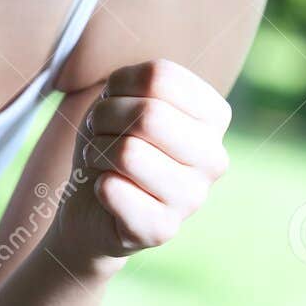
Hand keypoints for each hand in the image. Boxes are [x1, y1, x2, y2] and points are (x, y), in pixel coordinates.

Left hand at [48, 58, 231, 276]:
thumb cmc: (111, 140)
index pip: (160, 76)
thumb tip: (146, 111)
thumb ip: (141, 84)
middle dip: (104, 117)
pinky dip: (97, 185)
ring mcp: (194, 196)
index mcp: (214, 116)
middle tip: (99, 132)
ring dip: (96, 151)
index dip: (118, 86)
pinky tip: (106, 192)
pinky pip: (114, 191)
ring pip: (128, 153)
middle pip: (149, 114)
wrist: (91, 204)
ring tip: (102, 160)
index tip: (113, 102)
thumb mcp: (121, 96)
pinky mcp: (164, 229)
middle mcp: (214, 157)